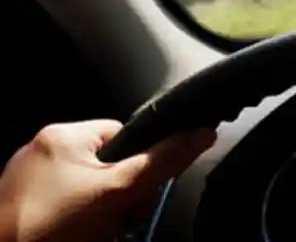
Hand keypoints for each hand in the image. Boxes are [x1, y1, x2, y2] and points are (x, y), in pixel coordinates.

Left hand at [0, 120, 214, 241]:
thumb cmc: (51, 229)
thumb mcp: (118, 192)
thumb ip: (162, 162)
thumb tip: (202, 134)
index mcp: (62, 135)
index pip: (125, 135)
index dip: (139, 166)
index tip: (137, 192)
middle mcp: (41, 151)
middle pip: (109, 165)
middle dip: (121, 195)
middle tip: (117, 218)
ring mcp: (29, 182)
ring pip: (89, 190)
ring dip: (103, 212)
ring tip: (96, 231)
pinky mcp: (23, 207)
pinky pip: (67, 206)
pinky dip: (79, 223)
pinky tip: (80, 236)